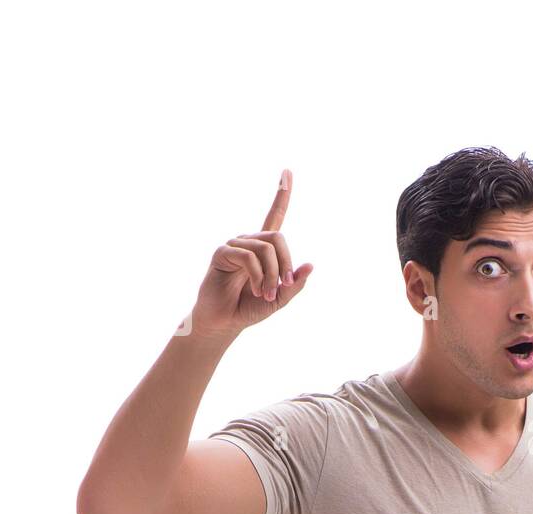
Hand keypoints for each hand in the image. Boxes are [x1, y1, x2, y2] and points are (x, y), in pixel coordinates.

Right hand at [189, 168, 313, 341]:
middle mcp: (250, 242)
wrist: (225, 322)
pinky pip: (249, 257)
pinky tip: (257, 290)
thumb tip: (310, 265)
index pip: (275, 215)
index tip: (287, 171)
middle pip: (278, 238)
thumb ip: (294, 284)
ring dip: (272, 275)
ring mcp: (235, 245)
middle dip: (285, 264)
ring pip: (266, 249)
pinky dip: (259, 276)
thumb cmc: (250, 308)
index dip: (282, 194)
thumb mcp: (280, 298)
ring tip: (266, 294)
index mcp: (264, 249)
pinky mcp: (222, 252)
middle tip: (283, 287)